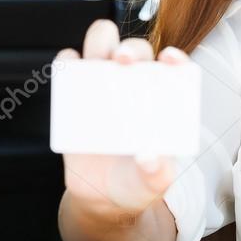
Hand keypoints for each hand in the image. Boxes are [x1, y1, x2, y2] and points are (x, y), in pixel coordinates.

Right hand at [58, 18, 189, 216]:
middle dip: (131, 49)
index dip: (173, 58)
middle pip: (134, 51)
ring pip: (102, 47)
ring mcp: (104, 87)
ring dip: (100, 42)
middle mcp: (134, 85)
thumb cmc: (138, 183)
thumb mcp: (153, 183)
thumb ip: (156, 173)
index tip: (169, 59)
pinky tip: (69, 66)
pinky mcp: (76, 96)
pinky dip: (67, 61)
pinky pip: (69, 69)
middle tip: (123, 61)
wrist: (104, 199)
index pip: (172, 68)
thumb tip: (149, 156)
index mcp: (162, 99)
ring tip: (97, 58)